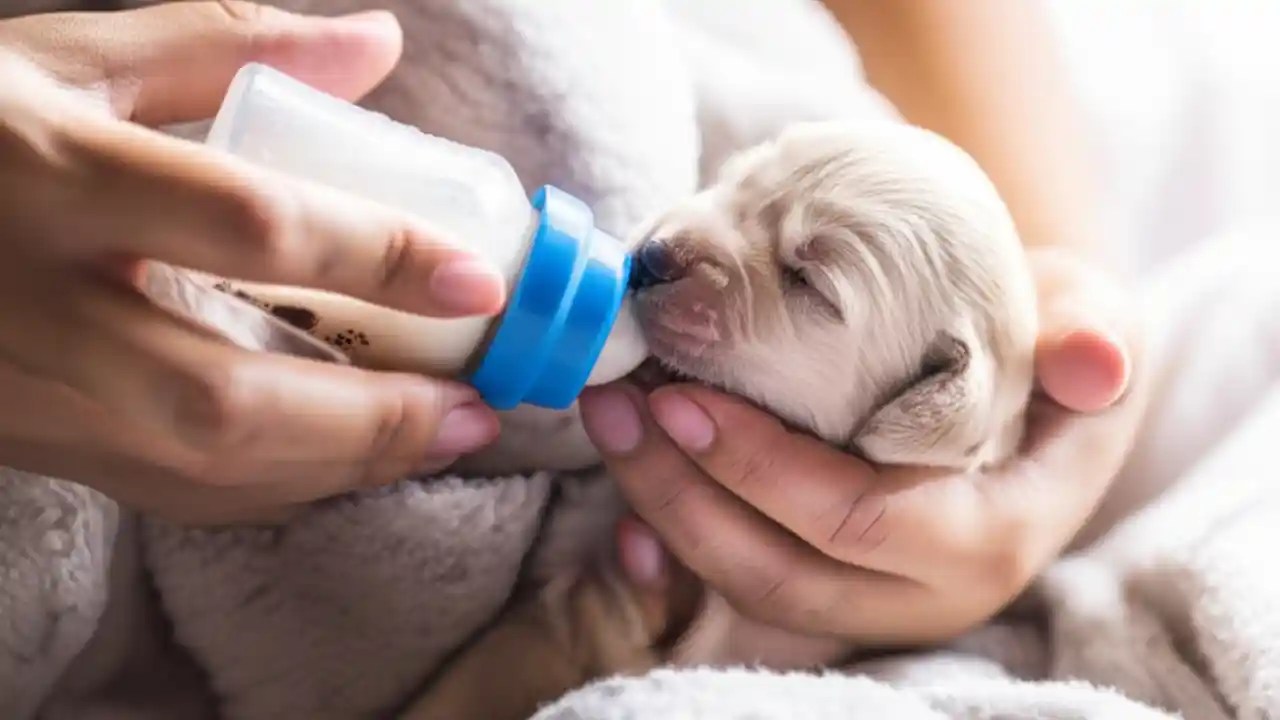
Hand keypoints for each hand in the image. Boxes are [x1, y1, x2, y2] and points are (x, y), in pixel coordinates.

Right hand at [0, 3, 504, 523]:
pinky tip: (348, 460)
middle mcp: (41, 304)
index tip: (479, 277)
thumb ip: (225, 47)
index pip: (246, 225)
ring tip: (444, 437)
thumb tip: (378, 43)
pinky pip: (172, 492)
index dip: (376, 255)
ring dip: (345, 464)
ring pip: (204, 466)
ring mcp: (29, 390)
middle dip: (376, 417)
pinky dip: (280, 486)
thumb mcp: (70, 56)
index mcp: (55, 178)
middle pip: (229, 396)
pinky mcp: (33, 442)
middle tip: (481, 407)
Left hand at [581, 249, 1148, 644]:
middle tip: (618, 405)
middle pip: (781, 571)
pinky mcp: (826, 586)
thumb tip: (1088, 361)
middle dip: (683, 495)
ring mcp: (868, 599)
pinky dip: (669, 566)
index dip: (765, 470)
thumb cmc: (1049, 348)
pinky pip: (732, 599)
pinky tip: (619, 522)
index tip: (685, 398)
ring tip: (608, 424)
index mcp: (987, 534)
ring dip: (662, 513)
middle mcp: (922, 590)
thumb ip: (1093, 338)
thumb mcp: (1090, 328)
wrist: (1025, 385)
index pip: (860, 520)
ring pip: (746, 586)